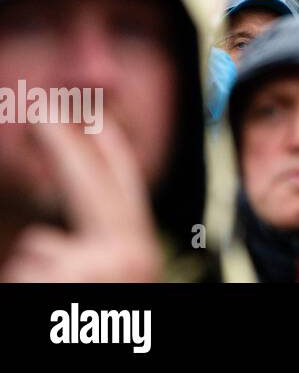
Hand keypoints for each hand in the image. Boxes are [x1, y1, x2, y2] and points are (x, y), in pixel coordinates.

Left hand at [0, 121, 162, 282]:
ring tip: (48, 295)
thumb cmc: (94, 326)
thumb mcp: (110, 281)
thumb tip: (55, 223)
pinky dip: (20, 285)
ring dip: (32, 269)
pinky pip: (18, 268)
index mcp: (144, 253)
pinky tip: (40, 298)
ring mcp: (94, 267)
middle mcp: (128, 254)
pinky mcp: (58, 281)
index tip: (96, 116)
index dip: (111, 147)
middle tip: (42, 108)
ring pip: (36, 244)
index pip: (127, 187)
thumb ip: (100, 249)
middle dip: (62, 141)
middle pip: (89, 182)